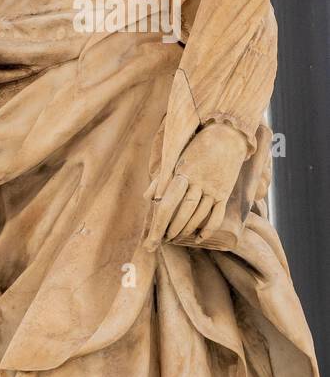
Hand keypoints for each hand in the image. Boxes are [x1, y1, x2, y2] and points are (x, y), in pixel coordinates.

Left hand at [146, 122, 248, 246]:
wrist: (228, 135)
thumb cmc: (197, 148)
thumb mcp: (177, 160)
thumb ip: (162, 180)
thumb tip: (148, 198)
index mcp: (182, 174)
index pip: (166, 205)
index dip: (157, 226)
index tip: (150, 241)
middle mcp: (198, 183)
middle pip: (182, 213)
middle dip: (170, 230)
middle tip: (161, 240)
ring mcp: (213, 188)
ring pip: (198, 215)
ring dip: (185, 230)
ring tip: (174, 238)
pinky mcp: (225, 192)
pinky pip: (217, 215)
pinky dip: (208, 229)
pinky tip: (199, 238)